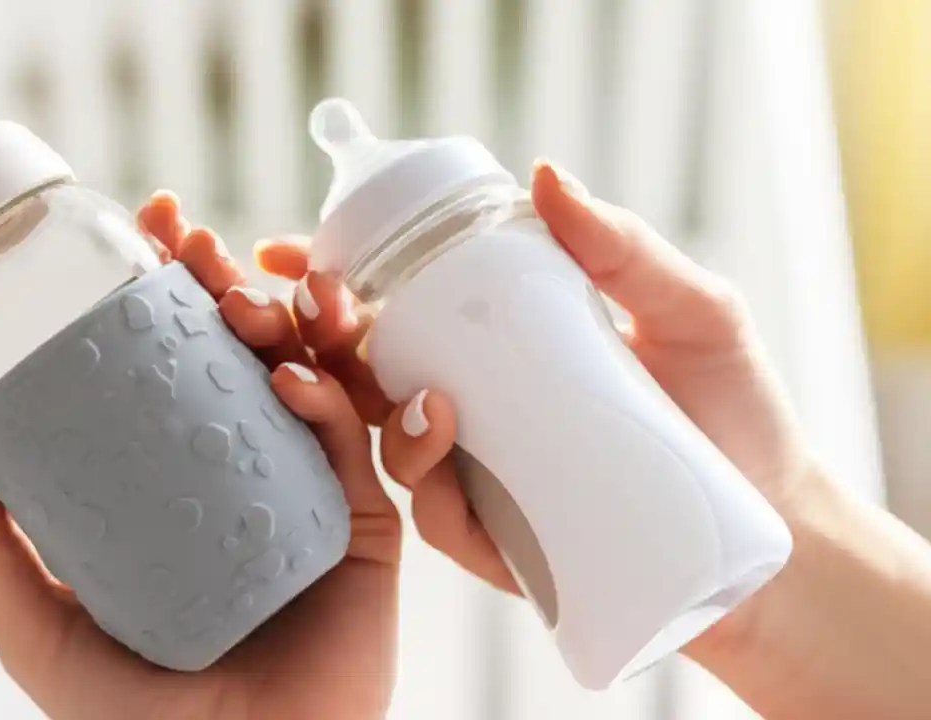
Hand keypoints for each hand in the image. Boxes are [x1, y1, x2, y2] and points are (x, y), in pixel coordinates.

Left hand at [0, 192, 419, 719]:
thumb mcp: (43, 632)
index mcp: (171, 486)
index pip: (166, 368)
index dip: (158, 294)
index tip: (140, 234)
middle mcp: (237, 475)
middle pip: (237, 353)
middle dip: (219, 280)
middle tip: (188, 239)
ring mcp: (300, 494)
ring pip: (301, 378)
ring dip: (278, 317)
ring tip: (239, 297)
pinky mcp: (359, 525)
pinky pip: (350, 445)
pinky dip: (325, 400)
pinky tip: (287, 377)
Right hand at [254, 160, 825, 648]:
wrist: (769, 533)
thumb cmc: (733, 412)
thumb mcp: (690, 313)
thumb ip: (625, 249)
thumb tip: (546, 172)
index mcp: (493, 347)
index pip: (391, 307)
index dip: (324, 281)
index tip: (281, 254)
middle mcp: (469, 410)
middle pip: (362, 372)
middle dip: (316, 339)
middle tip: (324, 306)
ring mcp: (477, 476)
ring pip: (385, 443)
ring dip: (367, 406)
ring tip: (422, 388)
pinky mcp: (496, 542)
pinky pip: (436, 516)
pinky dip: (426, 477)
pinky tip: (443, 434)